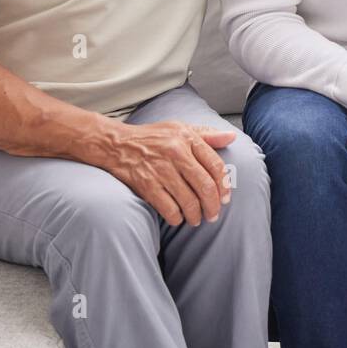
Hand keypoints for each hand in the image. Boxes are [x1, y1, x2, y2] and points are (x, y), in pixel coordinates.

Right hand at [105, 120, 235, 226]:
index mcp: (187, 138)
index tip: (225, 198)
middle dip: (213, 206)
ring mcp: (160, 170)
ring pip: (188, 200)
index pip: (215, 165)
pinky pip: (168, 208)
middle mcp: (176, 153)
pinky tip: (177, 218)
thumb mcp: (180, 128)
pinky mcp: (146, 185)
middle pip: (205, 186)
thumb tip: (231, 138)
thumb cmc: (152, 137)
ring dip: (195, 215)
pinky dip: (176, 217)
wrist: (115, 143)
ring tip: (196, 219)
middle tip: (213, 215)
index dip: (224, 185)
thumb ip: (207, 134)